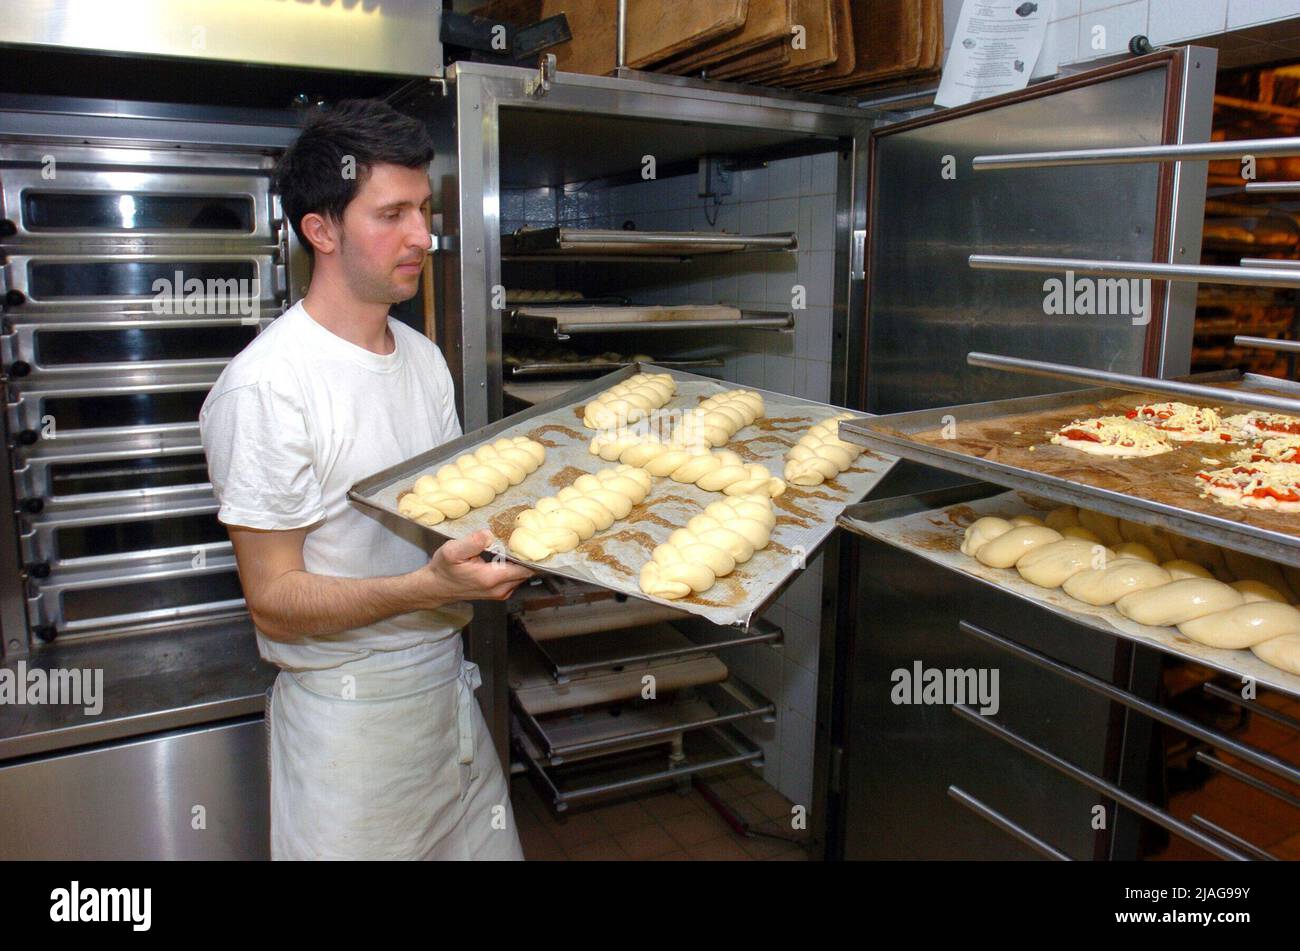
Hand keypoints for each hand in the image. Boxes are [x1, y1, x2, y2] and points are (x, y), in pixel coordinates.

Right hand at [410, 529, 533, 605]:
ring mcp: (501, 593)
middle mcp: (500, 589)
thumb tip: (489, 534)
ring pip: (523, 576)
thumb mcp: (452, 551)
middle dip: (530, 556)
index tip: (534, 539)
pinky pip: (516, 579)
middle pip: (528, 572)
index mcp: (492, 578)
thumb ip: (472, 543)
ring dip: (524, 562)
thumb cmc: (444, 568)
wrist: (436, 587)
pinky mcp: (500, 593)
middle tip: (529, 537)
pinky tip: (510, 555)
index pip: (525, 568)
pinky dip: (517, 567)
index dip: (532, 554)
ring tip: (520, 544)